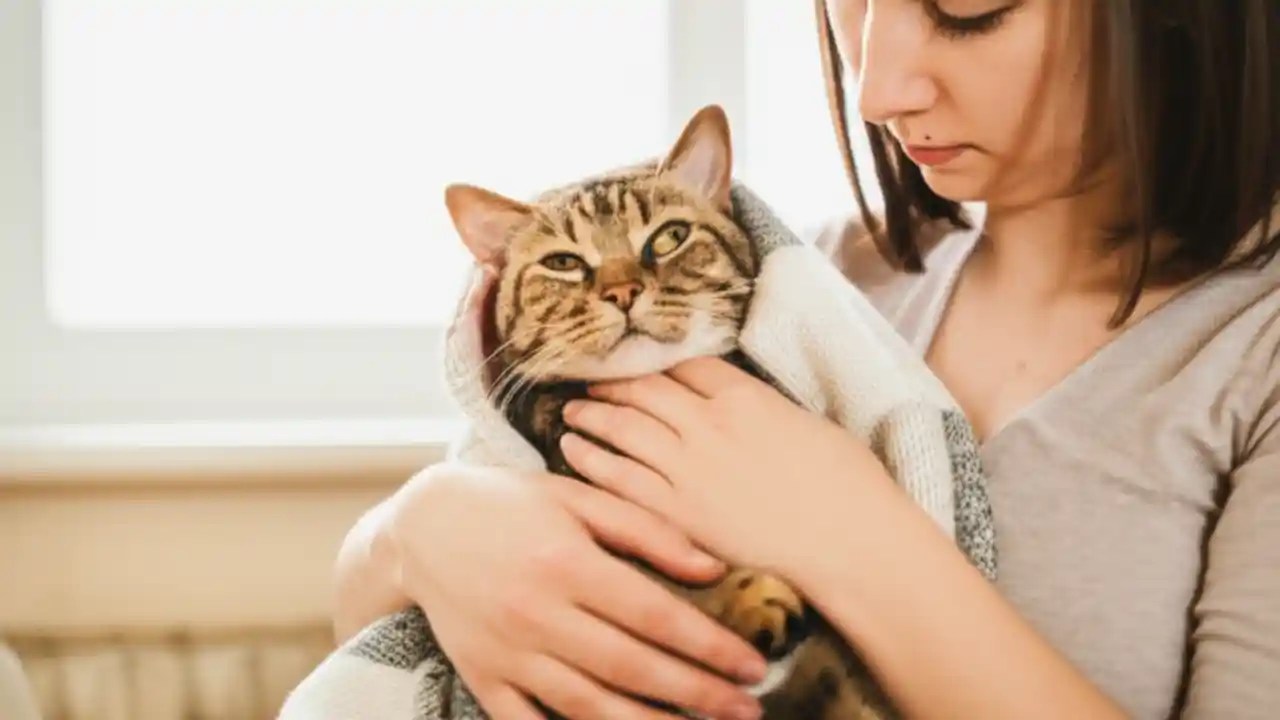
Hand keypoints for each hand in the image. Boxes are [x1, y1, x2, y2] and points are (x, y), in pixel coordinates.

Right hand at [382, 462, 769, 719]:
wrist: (421, 526)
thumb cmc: (510, 504)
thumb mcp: (576, 497)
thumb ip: (646, 528)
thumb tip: (713, 568)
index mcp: (566, 560)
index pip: (653, 613)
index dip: (709, 644)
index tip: (754, 664)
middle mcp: (537, 611)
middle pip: (630, 666)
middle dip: (697, 693)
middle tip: (747, 710)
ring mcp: (506, 651)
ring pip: (588, 704)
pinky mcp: (482, 677)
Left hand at [559, 356, 895, 578]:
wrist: (849, 544)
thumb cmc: (848, 487)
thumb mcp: (810, 425)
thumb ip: (767, 411)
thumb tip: (748, 409)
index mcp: (744, 398)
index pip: (686, 366)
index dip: (658, 363)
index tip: (640, 363)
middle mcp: (707, 425)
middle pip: (645, 390)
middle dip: (613, 383)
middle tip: (589, 381)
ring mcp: (688, 470)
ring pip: (623, 428)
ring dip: (592, 415)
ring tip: (572, 411)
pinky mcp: (677, 514)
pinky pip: (619, 478)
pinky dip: (591, 460)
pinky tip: (572, 451)